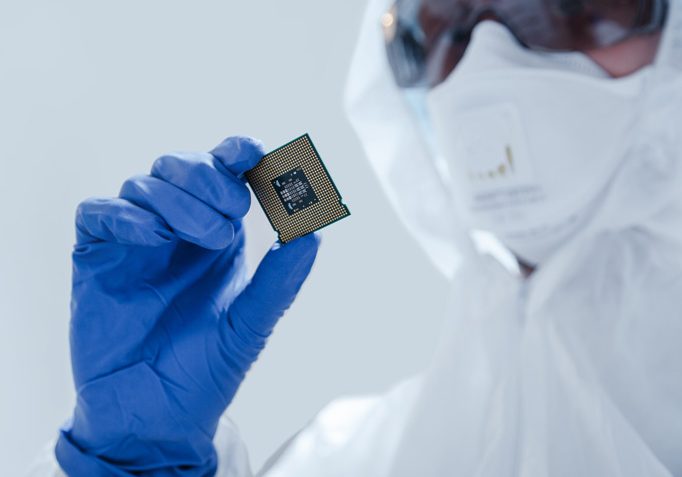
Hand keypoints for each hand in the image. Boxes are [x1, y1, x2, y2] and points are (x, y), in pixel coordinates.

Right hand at [55, 136, 319, 475]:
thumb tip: (315, 231)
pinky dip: (126, 215)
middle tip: (233, 215)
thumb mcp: (251, 324)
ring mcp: (134, 241)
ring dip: (178, 201)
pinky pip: (99, 212)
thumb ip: (280, 279)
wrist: (156, 415)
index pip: (224, 173)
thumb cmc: (205, 369)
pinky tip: (154, 237)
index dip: (237, 152)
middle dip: (208, 178)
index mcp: (218, 234)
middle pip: (182, 165)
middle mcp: (175, 229)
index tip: (255, 152)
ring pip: (144, 183)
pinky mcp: (96, 257)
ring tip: (207, 240)